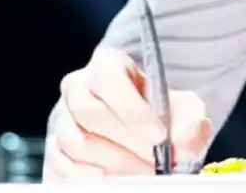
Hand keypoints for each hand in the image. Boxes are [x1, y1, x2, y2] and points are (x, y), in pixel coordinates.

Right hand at [42, 46, 212, 180]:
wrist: (144, 132)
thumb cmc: (160, 114)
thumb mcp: (184, 109)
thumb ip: (190, 122)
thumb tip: (184, 147)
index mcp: (106, 65)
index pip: (109, 78)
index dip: (133, 109)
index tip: (159, 135)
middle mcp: (77, 88)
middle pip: (89, 112)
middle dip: (127, 142)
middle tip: (156, 162)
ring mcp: (62, 120)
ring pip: (76, 141)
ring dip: (114, 163)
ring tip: (144, 173)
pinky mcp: (55, 151)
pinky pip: (64, 166)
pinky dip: (91, 178)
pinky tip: (117, 180)